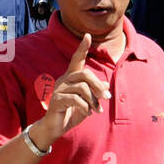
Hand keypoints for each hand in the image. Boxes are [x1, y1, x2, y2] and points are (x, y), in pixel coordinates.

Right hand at [30, 33, 109, 147]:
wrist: (56, 127)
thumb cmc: (71, 112)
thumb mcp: (87, 102)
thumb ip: (95, 93)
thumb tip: (106, 86)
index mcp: (71, 78)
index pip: (76, 59)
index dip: (82, 48)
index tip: (88, 36)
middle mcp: (64, 80)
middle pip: (85, 74)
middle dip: (98, 86)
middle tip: (106, 98)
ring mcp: (59, 89)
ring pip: (82, 88)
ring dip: (93, 100)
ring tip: (97, 110)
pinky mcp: (57, 100)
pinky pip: (76, 99)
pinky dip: (85, 107)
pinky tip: (87, 113)